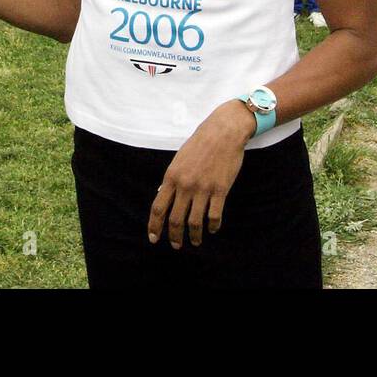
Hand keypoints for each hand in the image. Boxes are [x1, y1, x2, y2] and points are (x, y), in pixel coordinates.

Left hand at [148, 100, 250, 248]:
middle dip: (174, 236)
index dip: (154, 226)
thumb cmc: (200, 143)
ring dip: (194, 236)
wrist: (223, 132)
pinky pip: (214, 216)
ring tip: (195, 242)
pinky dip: (213, 226)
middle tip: (176, 245)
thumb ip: (171, 179)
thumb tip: (161, 194)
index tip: (153, 238)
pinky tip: (213, 229)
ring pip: (194, 222)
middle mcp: (185, 185)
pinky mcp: (220, 190)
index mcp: (172, 177)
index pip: (158, 208)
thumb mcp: (179, 159)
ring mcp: (203, 188)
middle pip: (175, 219)